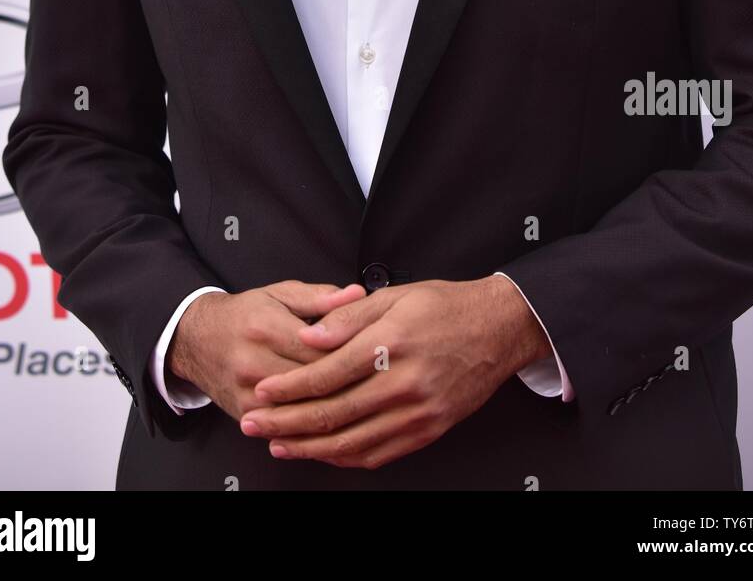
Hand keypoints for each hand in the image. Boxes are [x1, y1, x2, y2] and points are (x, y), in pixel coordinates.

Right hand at [167, 280, 367, 420]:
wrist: (198, 340)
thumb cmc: (245, 315)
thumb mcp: (281, 294)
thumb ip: (321, 297)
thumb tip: (357, 295)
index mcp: (267, 327)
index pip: (319, 348)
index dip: (351, 352)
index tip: (375, 353)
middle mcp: (254, 361)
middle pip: (313, 381)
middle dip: (347, 382)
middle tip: (377, 381)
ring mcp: (248, 393)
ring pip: (301, 409)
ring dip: (333, 408)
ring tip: (362, 402)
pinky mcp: (245, 414)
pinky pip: (285, 427)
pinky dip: (310, 426)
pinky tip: (334, 421)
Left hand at [239, 275, 548, 469]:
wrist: (498, 329)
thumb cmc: (445, 306)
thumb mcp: (395, 295)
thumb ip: (348, 318)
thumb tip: (308, 337)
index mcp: (392, 342)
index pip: (328, 373)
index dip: (290, 387)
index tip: (263, 393)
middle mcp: (405, 381)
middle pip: (333, 413)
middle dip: (287, 422)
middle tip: (254, 424)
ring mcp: (418, 411)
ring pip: (352, 440)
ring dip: (309, 447)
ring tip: (279, 444)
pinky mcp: (429, 430)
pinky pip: (379, 452)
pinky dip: (345, 456)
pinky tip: (322, 452)